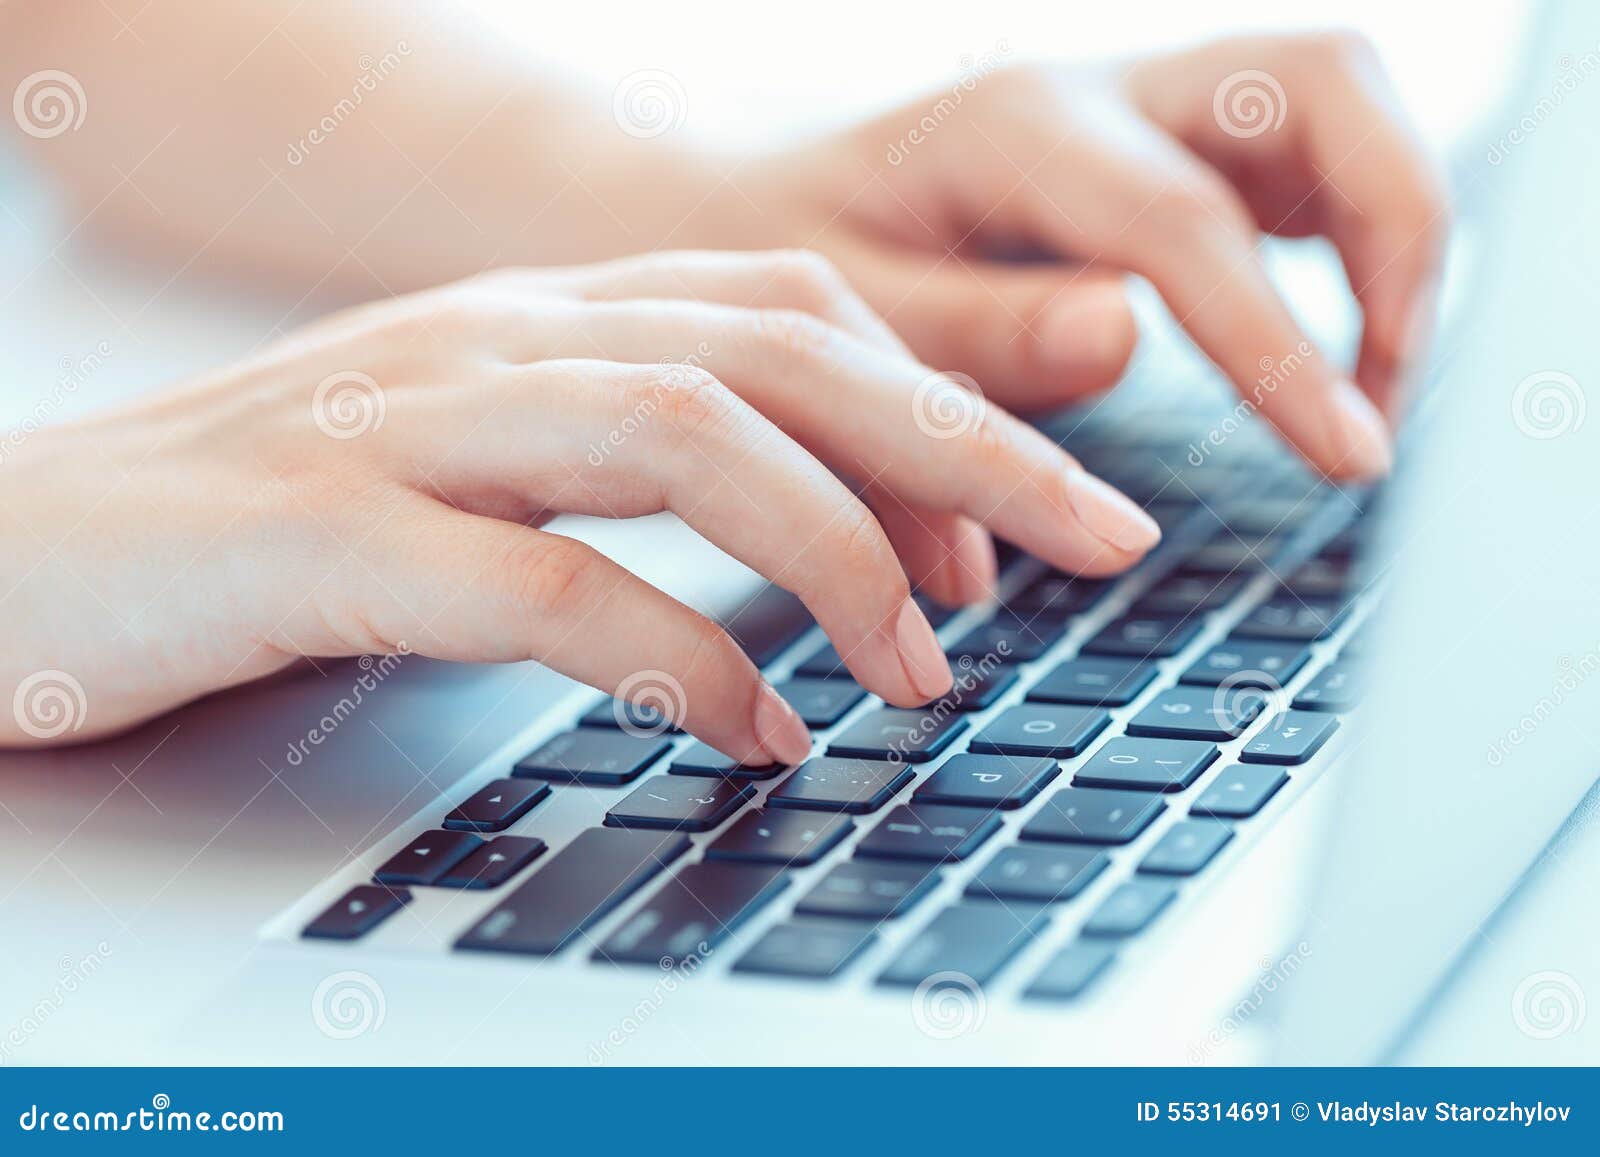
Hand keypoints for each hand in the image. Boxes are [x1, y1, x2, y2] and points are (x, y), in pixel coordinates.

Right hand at [0, 250, 1159, 753]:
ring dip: (836, 553)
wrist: (12, 546)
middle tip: (1100, 551)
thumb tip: (842, 566)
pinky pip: (539, 581)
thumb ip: (646, 483)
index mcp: (543, 314)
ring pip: (682, 433)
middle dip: (968, 447)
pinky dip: (672, 655)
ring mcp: (406, 424)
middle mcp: (496, 338)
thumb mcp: (483, 465)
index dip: (939, 401)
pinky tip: (749, 730)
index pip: (794, 310)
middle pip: (784, 351)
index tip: (1030, 523)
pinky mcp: (318, 531)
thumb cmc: (267, 520)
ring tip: (926, 675)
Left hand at [741, 31, 1447, 478]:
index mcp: (1010, 132)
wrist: (734, 202)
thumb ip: (975, 333)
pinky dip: (1350, 236)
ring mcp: (1134, 102)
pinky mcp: (1157, 139)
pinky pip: (1301, 152)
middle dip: (1398, 232)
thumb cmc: (769, 264)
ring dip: (1393, 231)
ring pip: (1334, 103)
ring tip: (1372, 383)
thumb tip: (1123, 338)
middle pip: (1321, 83)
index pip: (1185, 223)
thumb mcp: (838, 314)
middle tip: (1383, 394)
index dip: (1282, 343)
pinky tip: (1328, 335)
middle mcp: (1093, 89)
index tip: (1349, 456)